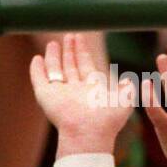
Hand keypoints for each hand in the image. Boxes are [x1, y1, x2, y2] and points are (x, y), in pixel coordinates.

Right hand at [29, 33, 132, 155]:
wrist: (88, 132)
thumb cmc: (108, 119)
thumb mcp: (124, 102)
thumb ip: (127, 90)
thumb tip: (129, 80)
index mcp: (92, 89)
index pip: (86, 65)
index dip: (83, 52)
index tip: (80, 38)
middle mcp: (75, 90)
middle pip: (71, 65)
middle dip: (70, 50)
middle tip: (69, 35)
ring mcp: (60, 93)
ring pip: (55, 70)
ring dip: (54, 56)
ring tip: (52, 42)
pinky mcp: (45, 96)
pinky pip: (39, 79)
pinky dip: (37, 69)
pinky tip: (37, 58)